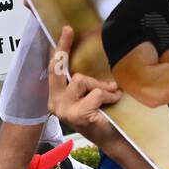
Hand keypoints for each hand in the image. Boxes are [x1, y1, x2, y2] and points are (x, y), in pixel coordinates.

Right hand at [46, 25, 120, 145]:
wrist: (112, 138)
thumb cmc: (101, 114)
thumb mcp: (89, 93)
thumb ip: (83, 80)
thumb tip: (87, 54)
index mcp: (56, 97)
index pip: (54, 69)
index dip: (59, 48)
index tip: (66, 29)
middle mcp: (55, 103)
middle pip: (57, 69)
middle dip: (63, 48)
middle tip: (69, 30)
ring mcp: (64, 110)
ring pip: (81, 80)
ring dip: (100, 85)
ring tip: (110, 93)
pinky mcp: (78, 115)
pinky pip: (96, 93)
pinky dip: (108, 96)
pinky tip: (114, 101)